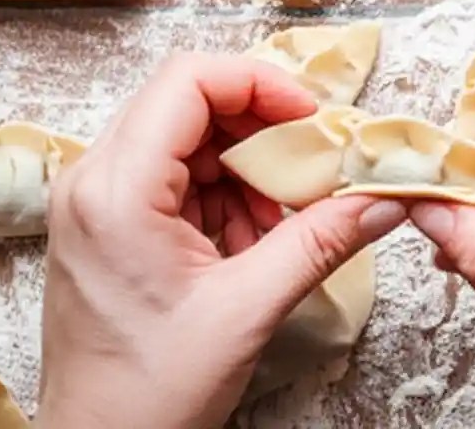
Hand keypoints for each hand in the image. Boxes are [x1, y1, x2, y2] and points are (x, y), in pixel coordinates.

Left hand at [37, 53, 405, 428]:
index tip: (312, 116)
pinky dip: (223, 197)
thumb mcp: (248, 309)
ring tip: (283, 223)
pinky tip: (254, 242)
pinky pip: (174, 179)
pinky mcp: (106, 223)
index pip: (188, 81)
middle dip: (260, 130)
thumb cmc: (148, 393)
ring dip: (246, 169)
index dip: (259, 83)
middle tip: (313, 165)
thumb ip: (320, 241)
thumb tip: (382, 197)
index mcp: (115, 190)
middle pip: (187, 104)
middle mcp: (92, 181)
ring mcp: (94, 201)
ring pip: (185, 141)